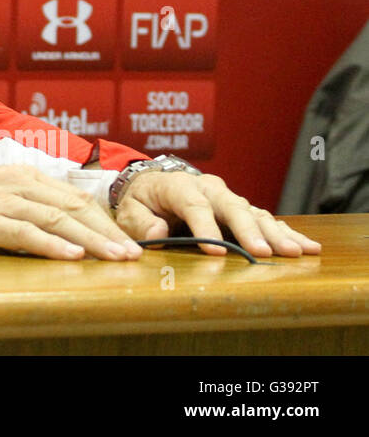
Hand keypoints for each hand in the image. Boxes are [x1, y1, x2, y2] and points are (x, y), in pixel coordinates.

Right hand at [0, 167, 142, 260]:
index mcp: (19, 176)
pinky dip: (51, 245)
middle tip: (134, 253)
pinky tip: (72, 256)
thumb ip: (21, 207)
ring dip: (91, 240)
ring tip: (117, 257)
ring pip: (55, 219)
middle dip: (107, 231)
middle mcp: (14, 184)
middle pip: (72, 207)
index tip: (125, 240)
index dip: (102, 219)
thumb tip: (54, 230)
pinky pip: (23, 232)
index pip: (71, 198)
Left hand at [113, 171, 321, 256]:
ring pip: (254, 214)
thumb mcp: (130, 209)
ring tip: (297, 252)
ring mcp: (227, 198)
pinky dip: (285, 232)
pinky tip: (307, 246)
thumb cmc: (141, 200)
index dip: (204, 228)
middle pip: (232, 207)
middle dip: (249, 231)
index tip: (214, 251)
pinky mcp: (240, 209)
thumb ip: (141, 221)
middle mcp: (208, 188)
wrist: (152, 183)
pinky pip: (265, 220)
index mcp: (178, 186)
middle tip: (264, 253)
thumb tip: (157, 232)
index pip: (193, 206)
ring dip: (276, 234)